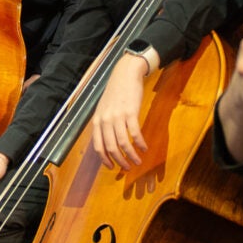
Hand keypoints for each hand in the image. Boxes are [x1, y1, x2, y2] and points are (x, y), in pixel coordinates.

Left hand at [91, 49, 152, 168]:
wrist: (125, 74)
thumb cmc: (115, 92)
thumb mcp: (103, 108)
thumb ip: (103, 124)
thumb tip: (107, 142)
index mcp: (97, 121)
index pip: (98, 146)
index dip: (105, 159)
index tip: (112, 167)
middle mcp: (105, 120)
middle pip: (111, 147)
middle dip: (120, 161)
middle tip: (127, 168)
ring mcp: (118, 116)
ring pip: (123, 143)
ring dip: (131, 155)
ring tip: (138, 161)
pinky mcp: (131, 112)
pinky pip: (135, 133)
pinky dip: (140, 143)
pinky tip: (144, 148)